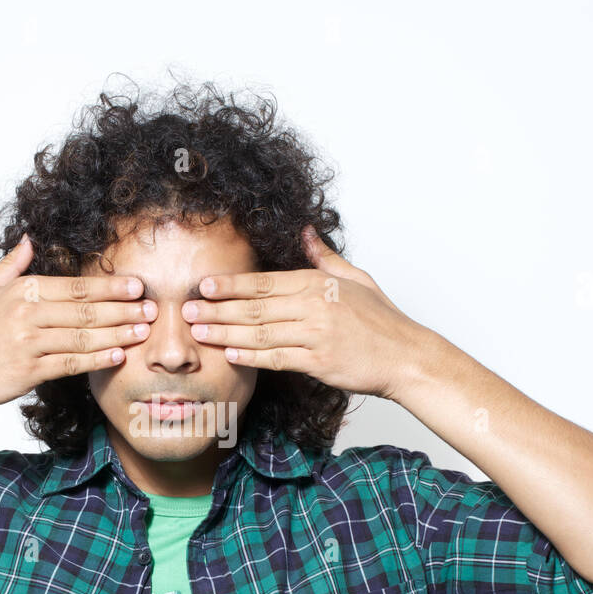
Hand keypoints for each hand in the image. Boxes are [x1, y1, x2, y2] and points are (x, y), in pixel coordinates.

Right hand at [0, 234, 154, 413]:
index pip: (75, 286)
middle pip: (86, 310)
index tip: (136, 286)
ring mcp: (28, 343)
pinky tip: (117, 356)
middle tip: (152, 308)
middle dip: (123, 308)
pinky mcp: (28, 371)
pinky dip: (96, 359)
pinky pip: (71, 363)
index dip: (110, 286)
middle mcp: (26, 313)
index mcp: (21, 291)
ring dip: (118, 333)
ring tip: (143, 331)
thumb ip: (9, 267)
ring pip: (83, 336)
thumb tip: (27, 241)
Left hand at [182, 225, 424, 399]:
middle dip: (217, 308)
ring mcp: (316, 335)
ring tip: (199, 332)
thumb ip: (324, 257)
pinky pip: (278, 359)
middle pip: (255, 306)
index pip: (265, 282)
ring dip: (226, 332)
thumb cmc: (382, 320)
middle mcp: (314, 306)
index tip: (204, 284)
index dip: (231, 284)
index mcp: (318, 283)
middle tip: (187, 310)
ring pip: (261, 332)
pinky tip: (231, 354)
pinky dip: (252, 356)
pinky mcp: (320, 362)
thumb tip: (305, 231)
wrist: (406, 357)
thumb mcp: (356, 278)